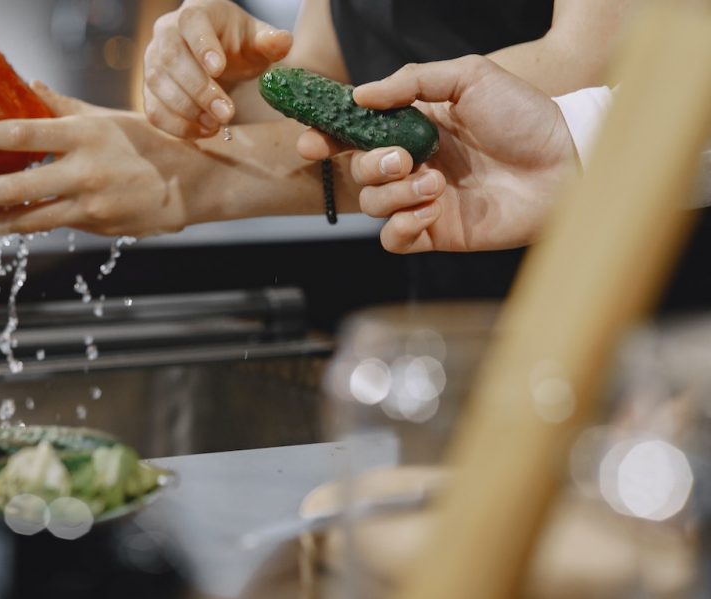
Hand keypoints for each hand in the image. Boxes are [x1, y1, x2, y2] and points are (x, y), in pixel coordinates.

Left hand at [0, 83, 208, 236]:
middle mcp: (85, 170)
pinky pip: (54, 224)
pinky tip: (3, 223)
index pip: (23, 134)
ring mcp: (92, 203)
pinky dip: (26, 224)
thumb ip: (63, 106)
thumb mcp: (106, 118)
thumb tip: (28, 85)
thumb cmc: (149, 142)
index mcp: (84, 134)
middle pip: (18, 187)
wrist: (192, 182)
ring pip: (31, 218)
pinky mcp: (98, 226)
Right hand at [144, 0, 292, 137]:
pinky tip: (204, 130)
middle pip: (171, 57)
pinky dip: (177, 126)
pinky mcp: (150, 90)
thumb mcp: (257, 41)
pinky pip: (154, 110)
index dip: (203, 46)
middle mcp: (167, 32)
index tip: (220, 69)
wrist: (217, 59)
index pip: (192, 23)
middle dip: (199, 89)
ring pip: (158, 84)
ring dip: (188, 110)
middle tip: (226, 113)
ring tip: (217, 124)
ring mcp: (153, 60)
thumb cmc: (238, 45)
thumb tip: (283, 41)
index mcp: (196, 12)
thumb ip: (270, 42)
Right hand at [298, 55, 577, 252]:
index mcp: (416, 126)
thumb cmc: (524, 116)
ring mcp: (424, 200)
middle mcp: (415, 164)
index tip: (314, 140)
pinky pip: (393, 240)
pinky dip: (403, 226)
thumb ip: (412, 81)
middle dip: (371, 165)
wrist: (565, 163)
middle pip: (359, 172)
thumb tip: (360, 96)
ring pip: (373, 206)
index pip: (358, 134)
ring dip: (395, 194)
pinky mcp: (437, 232)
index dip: (329, 138)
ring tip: (436, 184)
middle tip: (403, 157)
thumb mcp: (469, 78)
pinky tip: (433, 210)